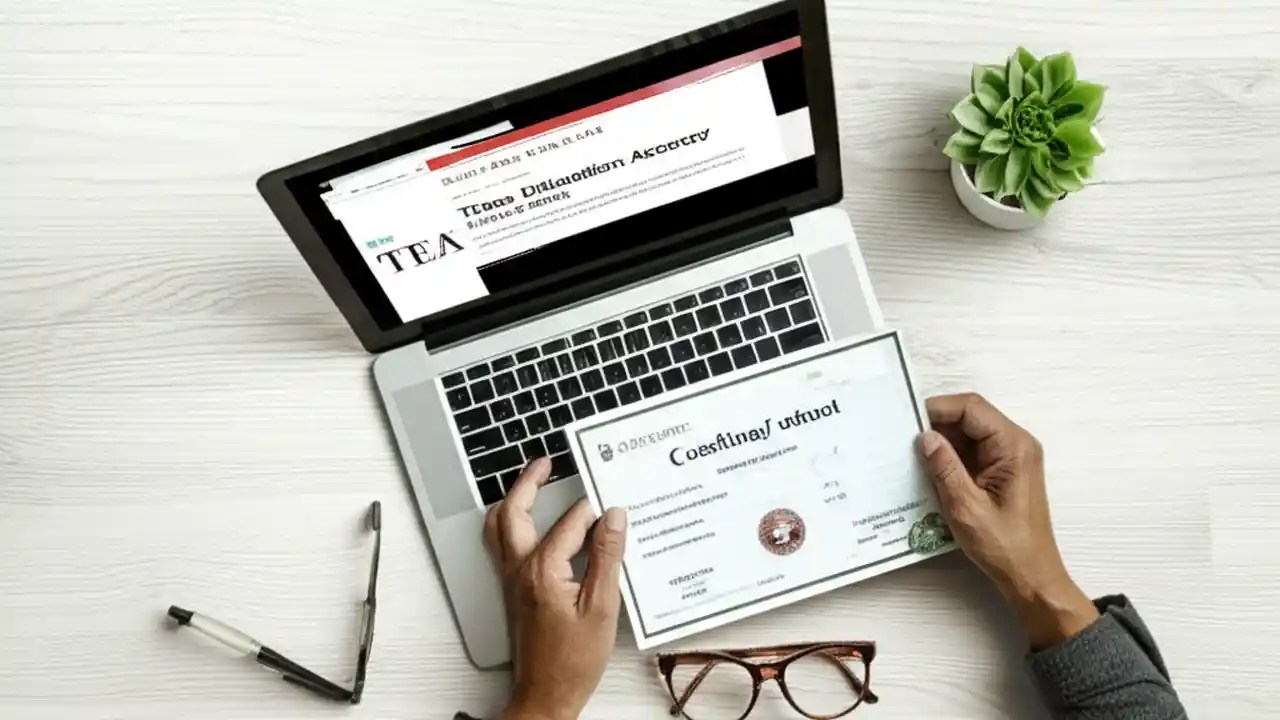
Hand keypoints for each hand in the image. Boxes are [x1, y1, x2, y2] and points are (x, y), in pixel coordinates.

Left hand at [484, 457, 627, 719]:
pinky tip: (529, 523)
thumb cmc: (572, 661)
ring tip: (533, 482)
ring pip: (500, 527)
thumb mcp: (602, 607)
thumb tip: (613, 517)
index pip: (571, 523)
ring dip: (514, 500)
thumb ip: (607, 557)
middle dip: (528, 482)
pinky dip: (513, 524)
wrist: (545, 694)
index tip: (615, 506)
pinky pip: (503, 545)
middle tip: (545, 462)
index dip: (595, 513)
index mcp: (543, 570)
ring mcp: (511, 580)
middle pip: (514, 512)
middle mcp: (519, 570)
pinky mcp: (512, 590)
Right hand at [918, 393, 1097, 649]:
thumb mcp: (966, 506)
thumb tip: (924, 437)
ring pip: (968, 435)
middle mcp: (1015, 445)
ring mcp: (1009, 458)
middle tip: (902, 437)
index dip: (938, 408)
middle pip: (970, 418)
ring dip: (941, 442)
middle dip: (936, 425)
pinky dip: (949, 458)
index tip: (907, 419)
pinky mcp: (1001, 472)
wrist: (1031, 577)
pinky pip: (971, 453)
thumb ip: (944, 467)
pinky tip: (927, 469)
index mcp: (1013, 447)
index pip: (972, 408)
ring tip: (909, 454)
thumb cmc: (1005, 547)